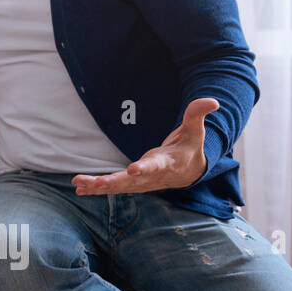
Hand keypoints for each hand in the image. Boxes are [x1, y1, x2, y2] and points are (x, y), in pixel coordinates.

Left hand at [72, 97, 217, 194]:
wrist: (189, 172)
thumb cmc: (189, 148)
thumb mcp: (195, 131)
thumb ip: (197, 115)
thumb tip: (213, 101)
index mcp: (167, 163)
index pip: (155, 166)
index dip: (144, 168)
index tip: (132, 170)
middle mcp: (152, 175)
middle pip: (131, 181)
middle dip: (112, 182)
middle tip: (95, 183)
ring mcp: (141, 182)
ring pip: (119, 186)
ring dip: (98, 186)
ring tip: (78, 185)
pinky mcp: (133, 183)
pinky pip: (114, 187)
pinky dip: (97, 188)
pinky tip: (79, 189)